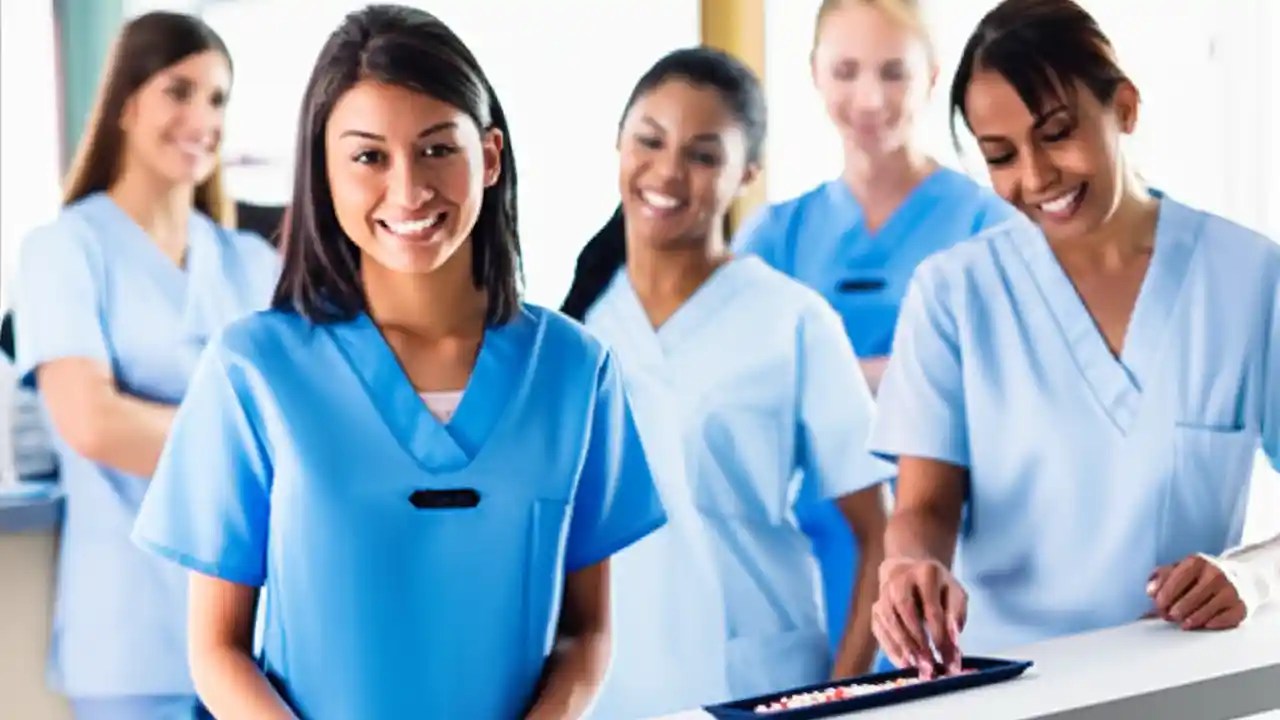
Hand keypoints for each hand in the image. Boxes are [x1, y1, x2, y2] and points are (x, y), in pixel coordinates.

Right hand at [872, 557, 965, 679]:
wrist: (909, 571)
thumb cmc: (938, 588)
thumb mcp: (955, 594)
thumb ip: (956, 615)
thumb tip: (953, 642)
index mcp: (925, 572)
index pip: (931, 607)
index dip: (939, 633)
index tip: (948, 656)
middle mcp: (899, 579)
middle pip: (905, 611)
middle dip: (917, 641)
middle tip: (929, 665)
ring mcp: (883, 593)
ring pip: (889, 620)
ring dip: (903, 646)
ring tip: (917, 667)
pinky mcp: (875, 608)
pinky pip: (879, 630)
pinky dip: (891, 648)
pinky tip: (904, 664)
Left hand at [1147, 555, 1245, 630]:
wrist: (1235, 576)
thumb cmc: (1199, 576)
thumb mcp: (1178, 569)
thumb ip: (1161, 577)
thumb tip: (1151, 591)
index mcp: (1197, 562)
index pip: (1178, 579)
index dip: (1166, 594)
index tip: (1158, 605)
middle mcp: (1216, 574)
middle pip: (1192, 598)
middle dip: (1176, 610)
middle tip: (1169, 617)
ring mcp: (1230, 590)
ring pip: (1207, 610)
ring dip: (1192, 619)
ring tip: (1183, 623)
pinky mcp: (1241, 605)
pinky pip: (1226, 618)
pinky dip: (1213, 623)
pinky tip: (1203, 625)